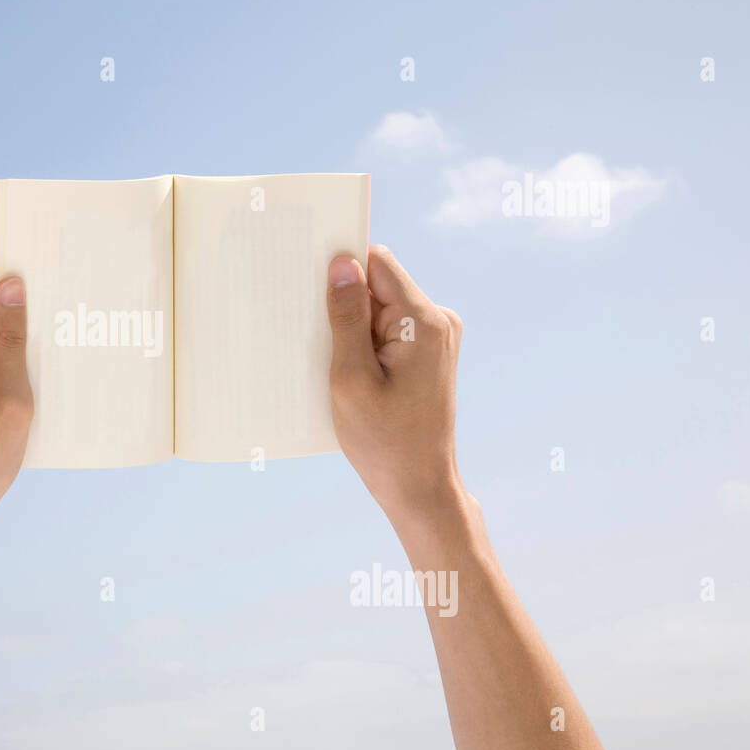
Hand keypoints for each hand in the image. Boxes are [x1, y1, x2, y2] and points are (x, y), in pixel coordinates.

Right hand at [326, 245, 467, 533]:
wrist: (419, 486)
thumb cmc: (384, 441)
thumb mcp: (351, 378)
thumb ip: (346, 318)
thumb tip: (341, 265)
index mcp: (423, 322)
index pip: (377, 263)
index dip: (342, 268)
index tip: (311, 287)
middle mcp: (437, 321)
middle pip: (378, 283)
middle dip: (344, 303)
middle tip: (318, 338)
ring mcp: (436, 336)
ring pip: (380, 307)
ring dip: (352, 327)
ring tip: (335, 365)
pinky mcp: (428, 352)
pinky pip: (388, 328)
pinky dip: (364, 342)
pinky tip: (349, 373)